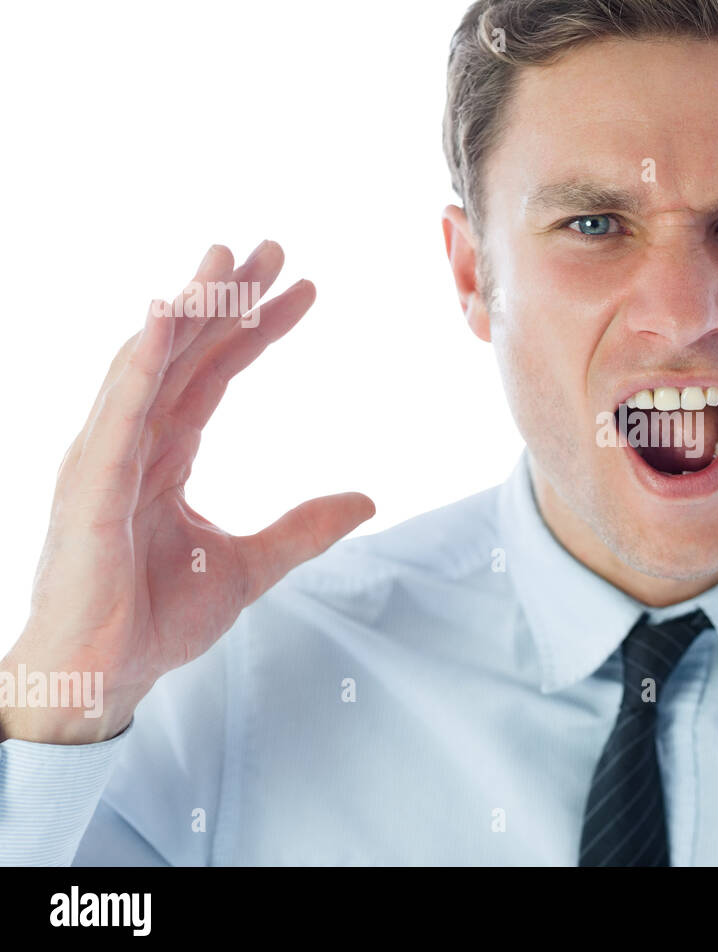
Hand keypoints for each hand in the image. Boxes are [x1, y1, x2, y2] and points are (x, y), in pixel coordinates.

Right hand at [0, 243, 374, 744]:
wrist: (102, 678)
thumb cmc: (153, 621)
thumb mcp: (252, 565)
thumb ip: (304, 528)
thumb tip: (367, 499)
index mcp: (165, 454)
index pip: (216, 372)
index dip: (258, 328)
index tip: (304, 290)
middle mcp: (133, 442)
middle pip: (186, 352)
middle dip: (228, 297)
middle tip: (273, 246)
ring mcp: (106, 457)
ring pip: (151, 362)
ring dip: (189, 307)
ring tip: (225, 257)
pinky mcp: (91, 484)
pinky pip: (121, 408)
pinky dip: (144, 359)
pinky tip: (169, 313)